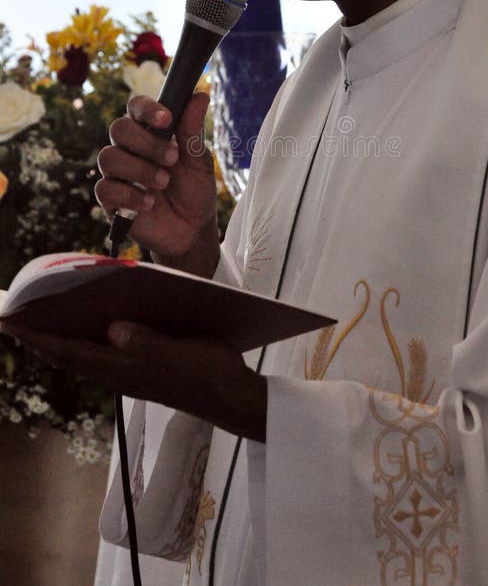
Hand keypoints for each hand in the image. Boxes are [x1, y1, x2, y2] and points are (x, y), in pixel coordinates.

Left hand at [0, 320, 266, 442]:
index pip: (73, 352)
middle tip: (13, 322)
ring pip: (85, 358)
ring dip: (60, 342)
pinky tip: (89, 332)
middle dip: (41, 340)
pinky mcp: (143, 373)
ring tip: (41, 325)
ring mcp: (131, 375)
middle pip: (71, 356)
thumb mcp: (183, 354)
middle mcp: (122, 373)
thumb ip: (149, 344)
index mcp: (127, 368)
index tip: (11, 325)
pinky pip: (101, 358)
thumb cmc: (210, 373)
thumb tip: (114, 329)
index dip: (40, 338)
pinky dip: (84, 344)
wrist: (232, 399)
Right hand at [96, 93, 219, 275]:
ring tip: (164, 183)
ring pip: (108, 157)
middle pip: (118, 128)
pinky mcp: (110, 200)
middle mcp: (129, 149)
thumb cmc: (194, 191)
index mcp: (150, 134)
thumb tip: (199, 95)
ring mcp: (117, 174)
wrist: (191, 231)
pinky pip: (105, 188)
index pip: (136, 108)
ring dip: (139, 169)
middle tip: (173, 158)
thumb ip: (193, 131)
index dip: (147, 109)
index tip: (167, 118)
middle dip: (146, 142)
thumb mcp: (199, 162)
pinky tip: (149, 203)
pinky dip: (129, 195)